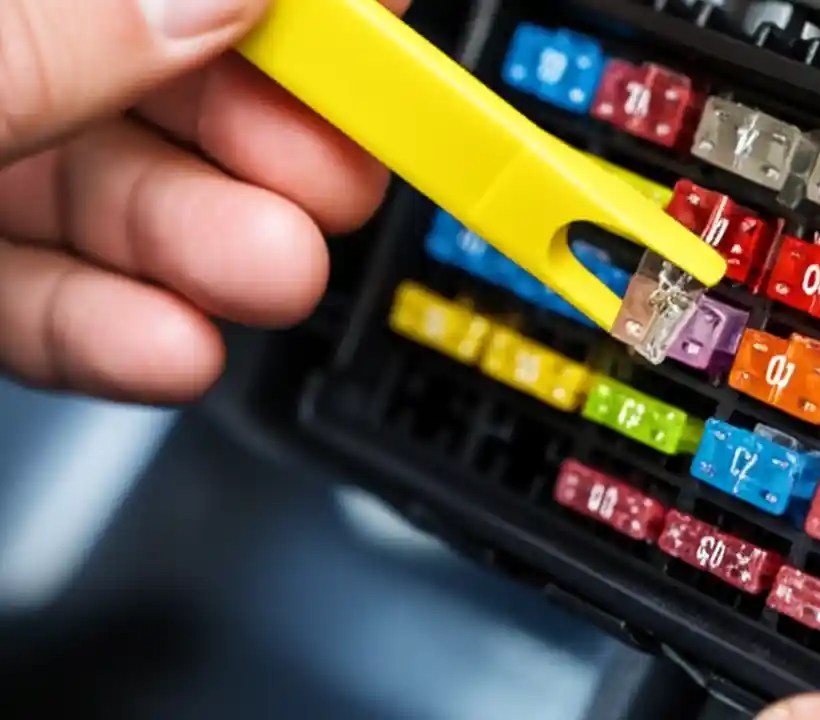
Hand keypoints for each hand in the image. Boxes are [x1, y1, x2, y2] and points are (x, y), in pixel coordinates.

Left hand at [0, 0, 407, 402]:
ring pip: (107, 204)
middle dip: (268, 143)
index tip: (380, 20)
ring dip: (216, 252)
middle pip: (153, 90)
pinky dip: (116, 338)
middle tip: (341, 178)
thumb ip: (76, 31)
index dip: (284, 5)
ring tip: (279, 276)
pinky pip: (39, 306)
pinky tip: (176, 351)